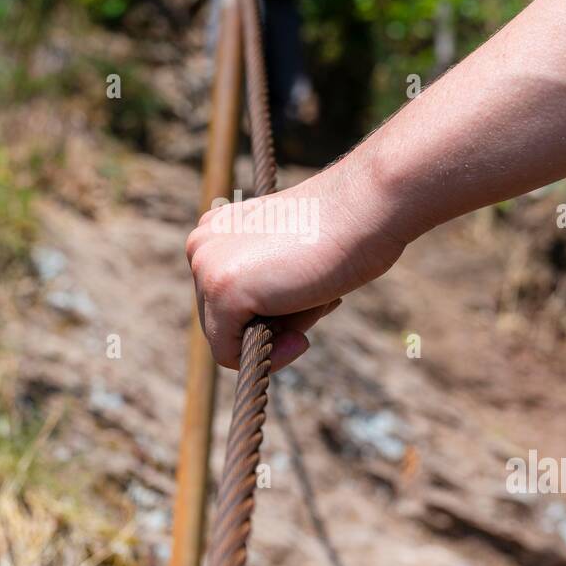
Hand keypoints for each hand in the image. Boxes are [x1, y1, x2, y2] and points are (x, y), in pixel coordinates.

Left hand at [186, 160, 407, 369]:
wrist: (364, 207)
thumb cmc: (343, 233)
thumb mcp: (288, 258)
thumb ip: (264, 282)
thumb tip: (258, 328)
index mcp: (215, 232)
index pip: (226, 298)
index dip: (268, 311)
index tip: (306, 297)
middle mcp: (201, 245)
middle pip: (222, 320)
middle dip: (271, 323)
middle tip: (314, 298)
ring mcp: (207, 268)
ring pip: (229, 338)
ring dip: (276, 334)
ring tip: (311, 300)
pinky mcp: (223, 291)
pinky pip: (231, 355)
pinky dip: (270, 357)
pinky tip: (300, 337)